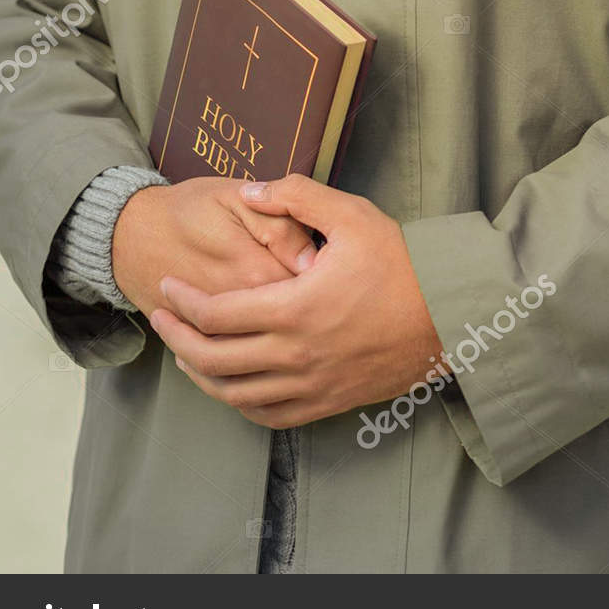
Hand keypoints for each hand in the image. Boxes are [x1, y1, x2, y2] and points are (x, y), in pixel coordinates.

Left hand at [147, 173, 444, 426]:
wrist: (449, 315)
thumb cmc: (402, 263)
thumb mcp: (352, 215)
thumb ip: (296, 196)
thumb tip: (249, 191)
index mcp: (295, 309)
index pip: (216, 315)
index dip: (181, 302)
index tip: (166, 286)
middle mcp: (296, 355)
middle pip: (214, 359)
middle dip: (176, 337)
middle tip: (159, 317)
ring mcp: (312, 385)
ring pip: (235, 395)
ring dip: (200, 375)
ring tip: (183, 352)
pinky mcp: (328, 401)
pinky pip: (270, 416)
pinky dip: (239, 404)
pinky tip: (229, 386)